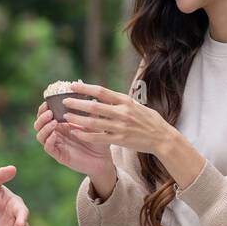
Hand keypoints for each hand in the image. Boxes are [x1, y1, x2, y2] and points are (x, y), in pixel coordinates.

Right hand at [35, 101, 113, 174]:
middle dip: (41, 117)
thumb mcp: (94, 124)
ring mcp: (56, 144)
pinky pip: (48, 147)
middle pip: (39, 124)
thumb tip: (91, 97)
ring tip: (54, 122)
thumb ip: (90, 113)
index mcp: (61, 125)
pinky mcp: (59, 155)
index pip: (45, 115)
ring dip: (44, 128)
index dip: (43, 109)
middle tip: (50, 112)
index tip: (47, 102)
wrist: (102, 159)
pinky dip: (49, 140)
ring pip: (40, 136)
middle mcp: (56, 134)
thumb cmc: (98, 140)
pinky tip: (55, 135)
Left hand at [60, 82, 174, 154]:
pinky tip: (75, 132)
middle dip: (77, 103)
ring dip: (77, 119)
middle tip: (64, 101)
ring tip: (66, 116)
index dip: (85, 88)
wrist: (162, 137)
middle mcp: (122, 112)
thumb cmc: (148, 120)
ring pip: (93, 122)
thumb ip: (119, 101)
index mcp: (125, 101)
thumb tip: (102, 95)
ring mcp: (120, 127)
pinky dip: (85, 134)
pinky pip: (98, 137)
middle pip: (94, 106)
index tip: (73, 86)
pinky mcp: (120, 139)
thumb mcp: (136, 105)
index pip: (101, 91)